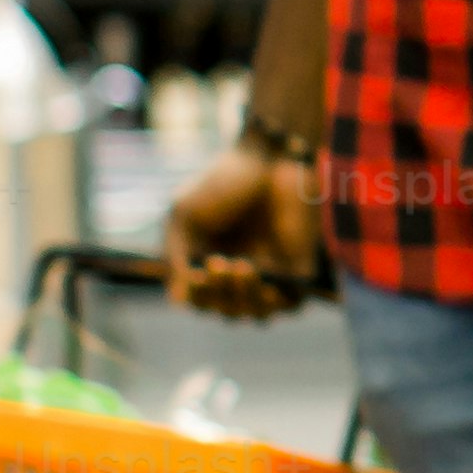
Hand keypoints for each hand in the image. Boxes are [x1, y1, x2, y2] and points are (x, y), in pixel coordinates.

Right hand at [162, 135, 323, 319]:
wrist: (270, 158)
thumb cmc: (224, 182)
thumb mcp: (183, 216)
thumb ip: (175, 258)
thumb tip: (179, 299)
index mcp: (209, 265)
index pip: (200, 302)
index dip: (197, 297)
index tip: (197, 273)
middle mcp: (238, 274)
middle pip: (225, 311)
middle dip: (219, 296)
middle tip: (220, 263)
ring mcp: (269, 274)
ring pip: (255, 314)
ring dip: (244, 300)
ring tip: (241, 266)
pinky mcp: (298, 269)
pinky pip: (289, 305)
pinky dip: (275, 303)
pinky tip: (266, 284)